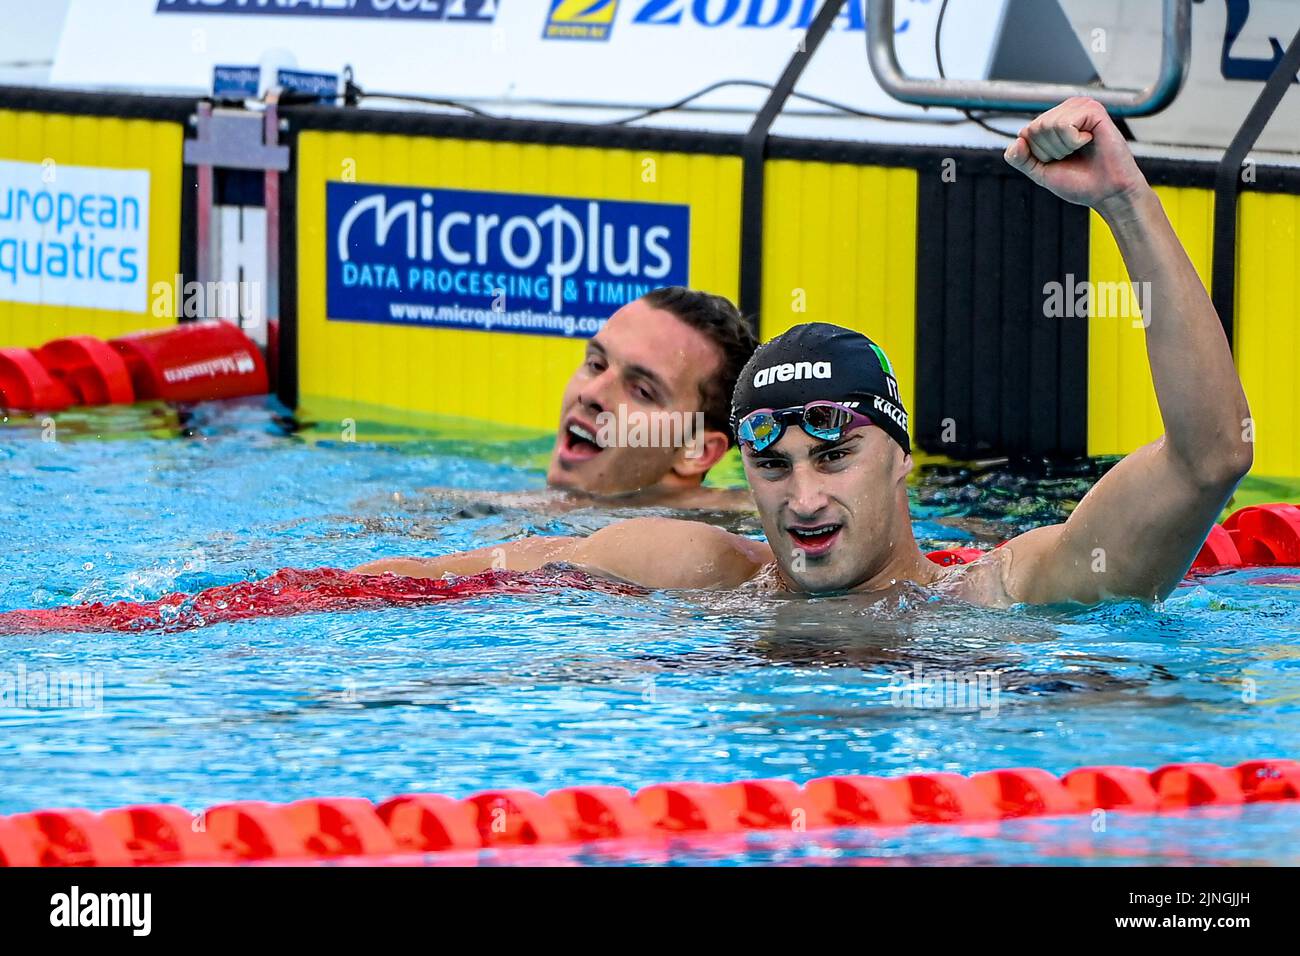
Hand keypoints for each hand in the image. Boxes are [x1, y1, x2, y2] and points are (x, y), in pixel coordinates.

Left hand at [1004, 97, 1149, 218]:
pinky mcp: (1093, 109)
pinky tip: (1089, 141)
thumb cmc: (1079, 182)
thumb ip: (1020, 159)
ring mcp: (1080, 107)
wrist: (1107, 192)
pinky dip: (1073, 141)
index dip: (1038, 155)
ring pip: (1047, 125)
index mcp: (1052, 121)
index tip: (1058, 161)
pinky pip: (1064, 125)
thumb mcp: (1040, 172)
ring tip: (1081, 150)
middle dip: (1049, 151)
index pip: (1025, 133)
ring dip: (1062, 147)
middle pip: (1034, 128)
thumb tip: (1018, 140)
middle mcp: (1065, 110)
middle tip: (1072, 156)